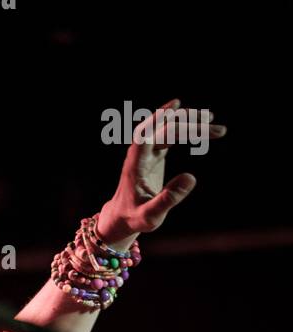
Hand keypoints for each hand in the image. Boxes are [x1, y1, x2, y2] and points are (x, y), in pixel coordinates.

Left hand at [99, 98, 226, 240]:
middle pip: (165, 128)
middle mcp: (141, 152)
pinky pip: (171, 134)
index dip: (165, 119)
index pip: (152, 135)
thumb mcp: (150, 215)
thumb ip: (168, 199)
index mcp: (136, 162)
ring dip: (190, 122)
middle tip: (217, 128)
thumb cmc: (135, 218)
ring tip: (213, 121)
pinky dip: (186, 129)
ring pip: (169, 128)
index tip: (179, 105)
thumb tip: (191, 178)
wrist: (122, 217)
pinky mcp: (155, 153)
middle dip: (190, 124)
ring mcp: (148, 150)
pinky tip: (200, 124)